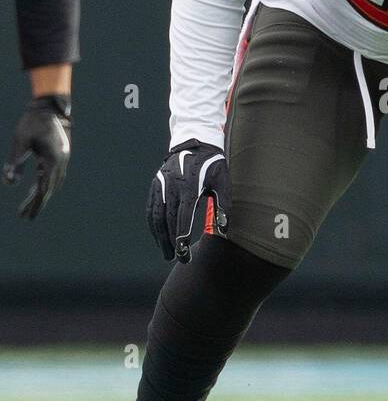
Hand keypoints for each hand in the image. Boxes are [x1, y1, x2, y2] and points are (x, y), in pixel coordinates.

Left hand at [3, 94, 71, 218]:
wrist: (48, 107)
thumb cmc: (32, 122)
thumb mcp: (20, 141)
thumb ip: (15, 162)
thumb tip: (9, 183)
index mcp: (54, 159)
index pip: (45, 187)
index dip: (35, 203)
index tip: (25, 215)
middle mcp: (61, 161)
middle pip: (49, 188)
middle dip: (37, 203)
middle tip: (25, 217)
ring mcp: (62, 159)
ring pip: (51, 183)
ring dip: (40, 195)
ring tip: (27, 208)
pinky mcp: (58, 156)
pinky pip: (50, 175)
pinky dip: (42, 185)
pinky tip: (34, 190)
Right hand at [147, 139, 229, 262]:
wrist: (195, 141)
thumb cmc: (213, 164)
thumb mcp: (223, 181)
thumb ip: (224, 204)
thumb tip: (224, 228)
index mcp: (189, 186)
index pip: (183, 216)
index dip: (181, 236)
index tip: (183, 252)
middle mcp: (172, 186)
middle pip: (168, 219)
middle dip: (172, 241)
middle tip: (178, 259)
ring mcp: (161, 185)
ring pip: (157, 216)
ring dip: (160, 237)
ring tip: (167, 253)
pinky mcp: (156, 184)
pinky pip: (152, 208)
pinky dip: (153, 224)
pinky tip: (158, 236)